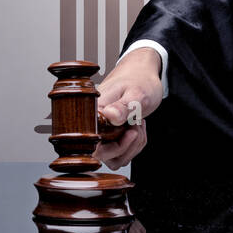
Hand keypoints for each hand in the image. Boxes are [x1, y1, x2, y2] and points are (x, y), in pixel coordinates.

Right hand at [93, 47, 162, 169]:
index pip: (90, 145)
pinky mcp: (110, 138)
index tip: (131, 131)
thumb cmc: (139, 80)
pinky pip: (121, 154)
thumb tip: (109, 116)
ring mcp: (101, 134)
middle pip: (103, 155)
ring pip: (114, 158)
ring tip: (137, 123)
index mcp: (92, 114)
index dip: (113, 146)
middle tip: (137, 123)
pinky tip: (137, 128)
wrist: (142, 75)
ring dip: (132, 145)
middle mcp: (92, 126)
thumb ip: (124, 106)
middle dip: (127, 144)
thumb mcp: (137, 92)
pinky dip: (134, 145)